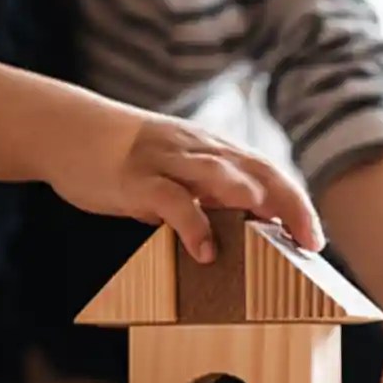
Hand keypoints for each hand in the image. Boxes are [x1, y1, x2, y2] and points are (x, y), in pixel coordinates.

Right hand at [49, 113, 323, 260]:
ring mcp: (167, 162)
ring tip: (275, 237)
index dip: (295, 202)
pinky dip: (194, 225)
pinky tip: (207, 252)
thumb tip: (232, 238)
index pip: (266, 171)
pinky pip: (172, 201)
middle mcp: (198, 150)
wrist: (68, 130)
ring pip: (221, 175)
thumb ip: (203, 201)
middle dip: (290, 204)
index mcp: (211, 150)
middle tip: (310, 241)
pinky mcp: (136, 179)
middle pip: (257, 170)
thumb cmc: (126, 162)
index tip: (314, 238)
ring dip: (252, 202)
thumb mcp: (174, 177)